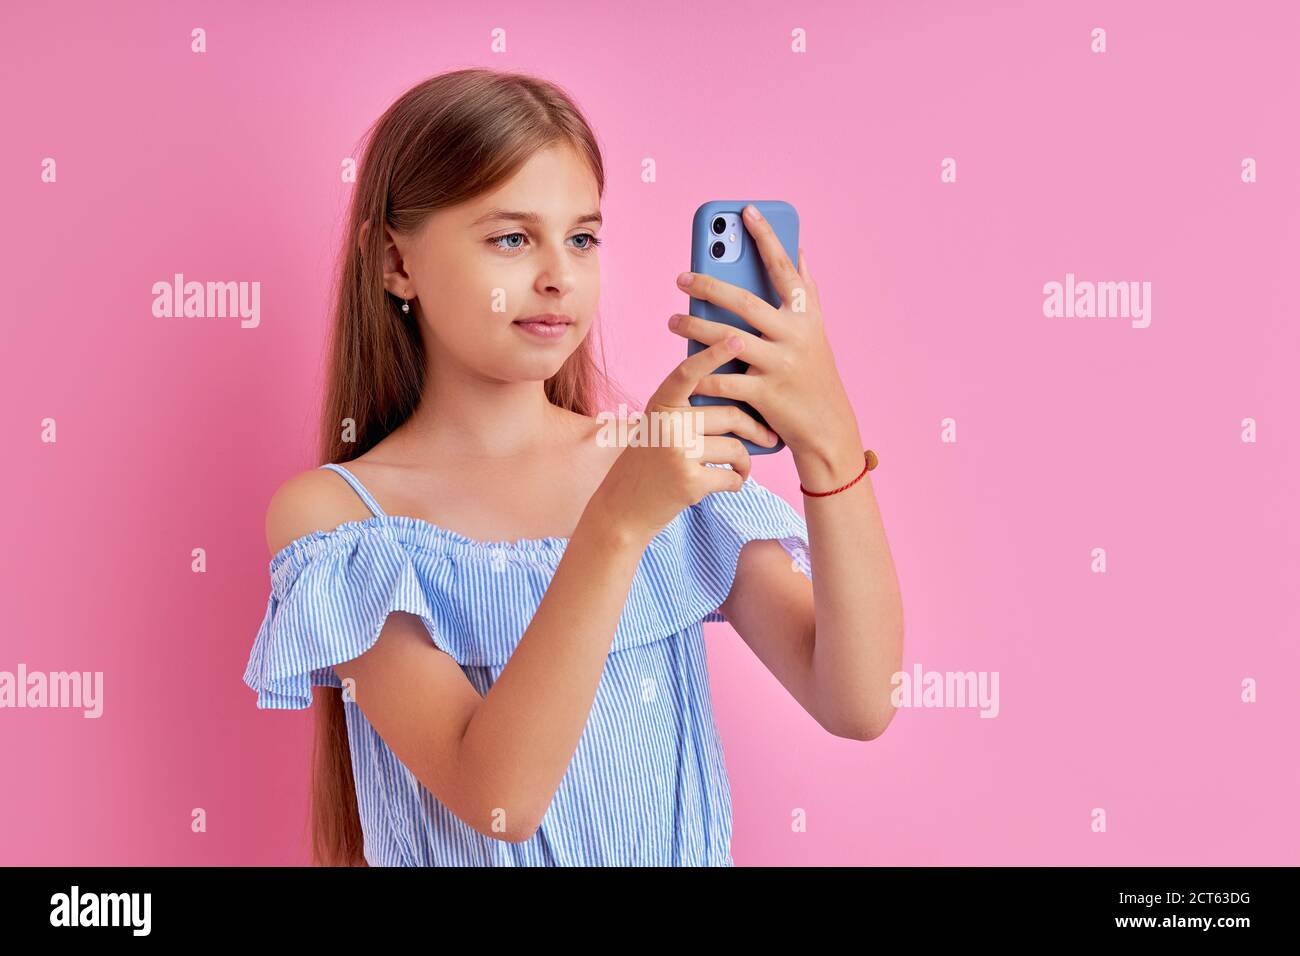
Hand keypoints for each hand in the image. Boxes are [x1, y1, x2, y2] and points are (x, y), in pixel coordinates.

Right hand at [585, 335, 769, 545]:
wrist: (623, 508)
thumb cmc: (650, 464)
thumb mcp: (660, 428)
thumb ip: (689, 411)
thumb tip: (743, 401)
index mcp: (660, 404)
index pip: (689, 372)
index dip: (714, 354)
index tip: (737, 338)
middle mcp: (667, 424)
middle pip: (730, 415)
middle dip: (755, 429)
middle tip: (768, 438)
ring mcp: (677, 453)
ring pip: (736, 448)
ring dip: (745, 462)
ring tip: (740, 468)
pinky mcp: (689, 482)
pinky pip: (733, 476)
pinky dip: (738, 481)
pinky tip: (730, 482)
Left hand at [667, 203, 860, 468]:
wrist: (828, 428)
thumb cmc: (814, 374)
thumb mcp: (816, 330)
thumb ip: (806, 290)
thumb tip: (800, 248)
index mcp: (805, 315)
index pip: (784, 268)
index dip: (766, 237)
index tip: (745, 211)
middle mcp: (795, 335)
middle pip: (745, 302)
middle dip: (709, 286)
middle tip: (680, 278)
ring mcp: (781, 364)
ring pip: (728, 339)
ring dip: (694, 328)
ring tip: (672, 321)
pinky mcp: (767, 394)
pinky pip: (726, 380)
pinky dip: (702, 374)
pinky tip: (683, 368)